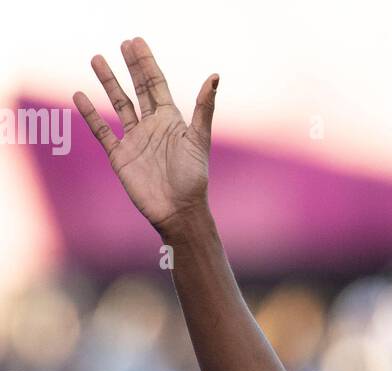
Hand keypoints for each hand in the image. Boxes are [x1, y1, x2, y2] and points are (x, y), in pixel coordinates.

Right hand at [73, 37, 216, 234]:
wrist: (178, 211)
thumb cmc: (193, 178)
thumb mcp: (199, 140)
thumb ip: (204, 108)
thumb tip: (215, 76)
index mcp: (171, 121)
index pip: (156, 85)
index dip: (147, 63)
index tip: (136, 42)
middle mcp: (152, 127)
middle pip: (138, 90)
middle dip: (131, 67)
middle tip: (122, 44)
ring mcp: (135, 140)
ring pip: (119, 104)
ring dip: (109, 83)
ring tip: (97, 59)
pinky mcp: (120, 155)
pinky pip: (102, 130)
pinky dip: (91, 114)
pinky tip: (80, 95)